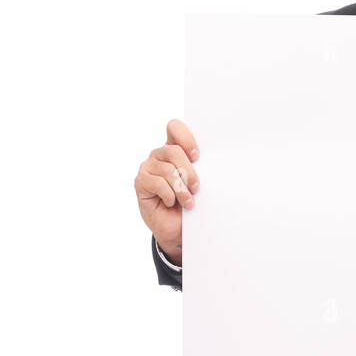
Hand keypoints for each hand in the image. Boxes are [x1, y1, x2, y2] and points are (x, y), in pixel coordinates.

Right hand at [134, 118, 200, 265]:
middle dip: (189, 171)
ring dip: (182, 189)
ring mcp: (148, 167)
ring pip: (167, 170)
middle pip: (174, 150)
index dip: (186, 137)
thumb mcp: (198, 184)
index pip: (174, 127)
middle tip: (197, 188)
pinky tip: (171, 203)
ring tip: (189, 202)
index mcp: (175, 149)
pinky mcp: (141, 182)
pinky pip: (158, 183)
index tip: (197, 156)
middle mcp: (159, 155)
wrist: (177, 228)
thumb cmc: (189, 202)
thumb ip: (200, 169)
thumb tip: (213, 163)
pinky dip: (170, 196)